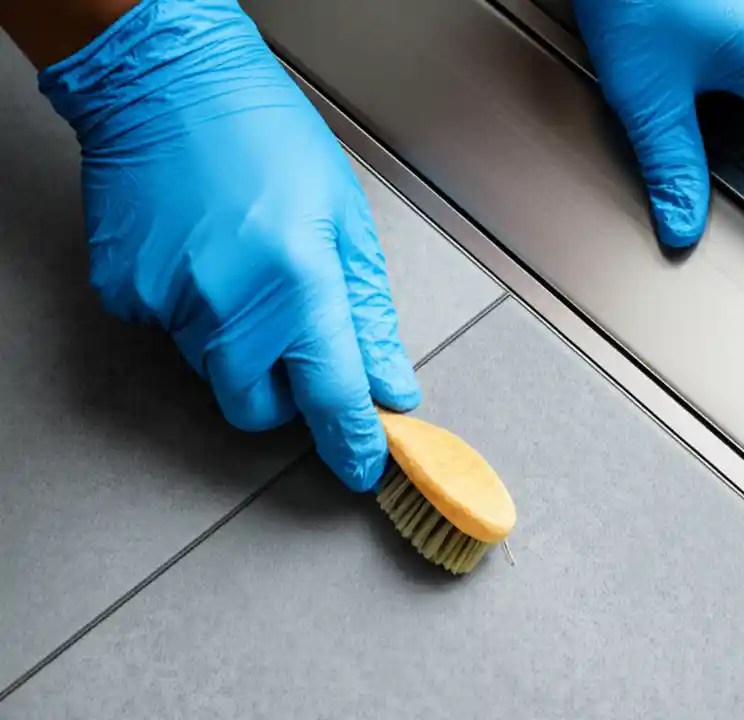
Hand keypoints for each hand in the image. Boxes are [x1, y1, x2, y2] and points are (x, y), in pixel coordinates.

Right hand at [38, 0, 420, 490]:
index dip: (353, 443)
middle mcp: (229, 308)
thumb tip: (391, 383)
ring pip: (214, 372)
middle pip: (258, 410)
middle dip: (287, 396)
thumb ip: (369, 316)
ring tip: (249, 273)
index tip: (365, 465)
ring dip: (241, 348)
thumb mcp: (345, 221)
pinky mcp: (126, 294)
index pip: (335, 399)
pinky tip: (206, 258)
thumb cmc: (265, 135)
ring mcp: (169, 304)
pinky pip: (171, 334)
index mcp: (299, 286)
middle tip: (301, 346)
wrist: (169, 83)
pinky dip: (196, 314)